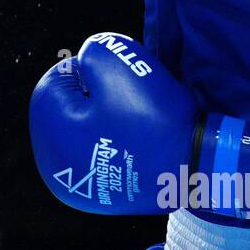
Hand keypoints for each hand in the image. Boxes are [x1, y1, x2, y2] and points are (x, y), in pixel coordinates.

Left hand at [29, 33, 249, 218]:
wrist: (197, 168)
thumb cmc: (156, 116)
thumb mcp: (120, 65)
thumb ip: (93, 52)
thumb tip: (84, 59)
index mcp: (52, 134)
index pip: (53, 82)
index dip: (87, 70)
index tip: (119, 79)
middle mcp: (54, 168)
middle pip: (62, 110)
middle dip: (91, 95)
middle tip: (127, 98)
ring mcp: (74, 187)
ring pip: (77, 133)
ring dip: (100, 118)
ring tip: (132, 120)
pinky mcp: (96, 197)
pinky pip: (92, 156)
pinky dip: (108, 142)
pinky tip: (132, 142)